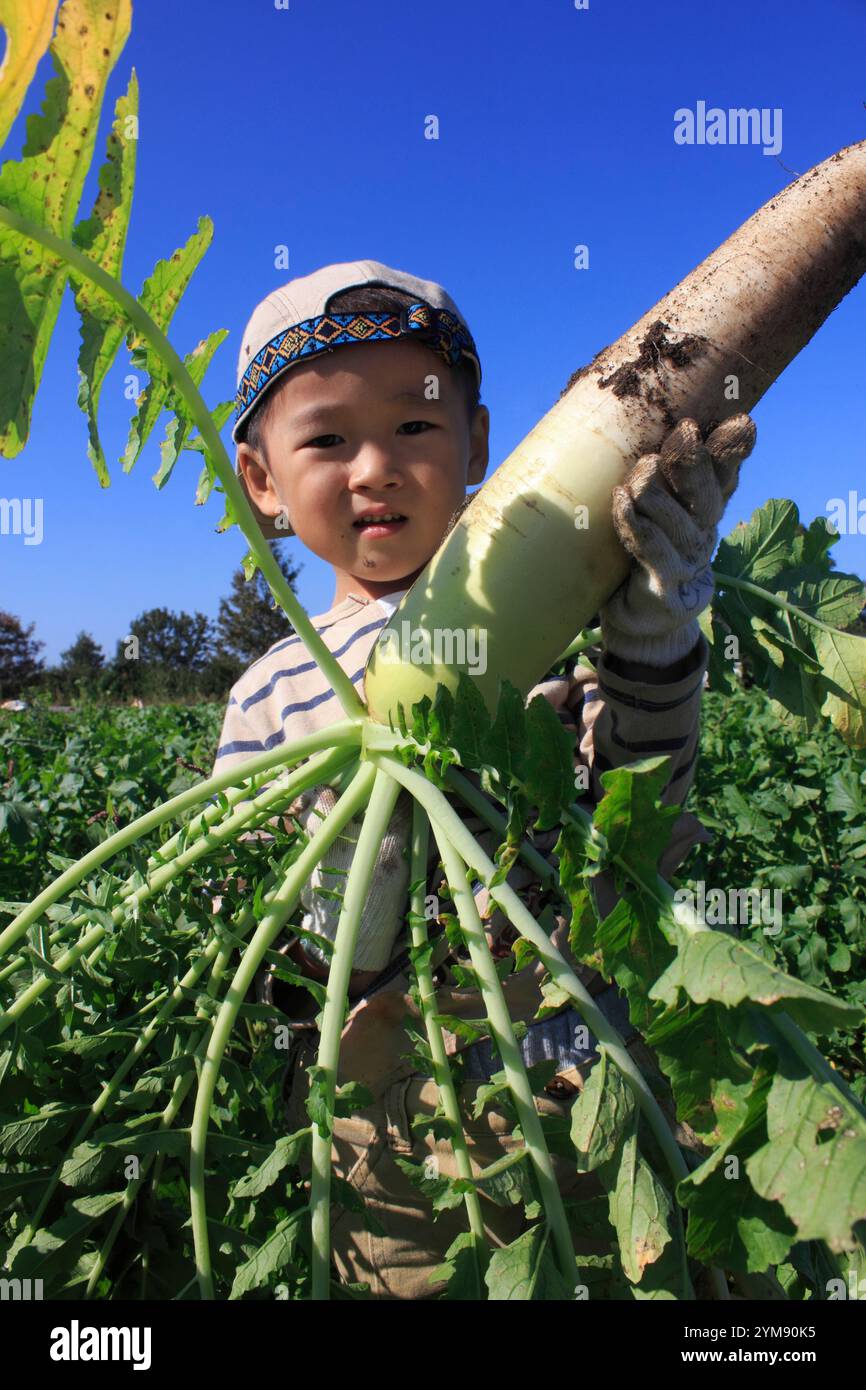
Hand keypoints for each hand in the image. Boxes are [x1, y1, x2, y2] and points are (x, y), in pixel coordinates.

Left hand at [600, 414, 755, 666]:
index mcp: (706, 509)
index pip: (725, 476)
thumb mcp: (655, 508)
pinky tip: (623, 500)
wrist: (640, 618)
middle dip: (694, 462)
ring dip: (654, 492)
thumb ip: (661, 475)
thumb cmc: (643, 551)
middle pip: (705, 496)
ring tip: (640, 470)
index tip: (741, 422)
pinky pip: (651, 549)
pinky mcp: (665, 585)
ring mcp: (688, 561)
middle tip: (685, 431)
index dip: (732, 452)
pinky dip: (634, 523)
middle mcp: (704, 533)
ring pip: (674, 520)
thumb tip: (653, 432)